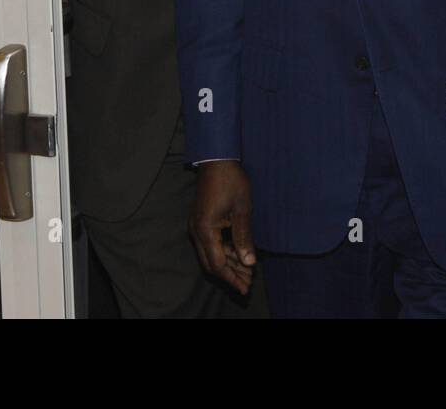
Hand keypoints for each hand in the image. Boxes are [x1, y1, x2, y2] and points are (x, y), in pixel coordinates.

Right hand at [190, 160, 256, 295]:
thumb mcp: (242, 209)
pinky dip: (223, 251)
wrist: (217, 159)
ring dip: (227, 263)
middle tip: (248, 283)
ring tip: (247, 271)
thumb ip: (243, 237)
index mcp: (205, 229)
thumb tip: (249, 262)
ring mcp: (196, 226)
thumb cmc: (231, 181)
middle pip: (211, 263)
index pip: (217, 263)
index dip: (232, 277)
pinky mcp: (200, 221)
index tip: (246, 287)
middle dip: (230, 275)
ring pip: (210, 254)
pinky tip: (238, 254)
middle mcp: (196, 230)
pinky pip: (210, 244)